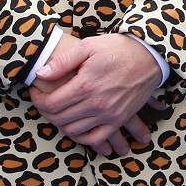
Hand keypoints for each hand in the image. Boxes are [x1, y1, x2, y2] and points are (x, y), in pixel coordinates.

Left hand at [31, 34, 162, 154]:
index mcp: (85, 86)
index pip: (51, 104)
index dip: (38, 100)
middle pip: (59, 119)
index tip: (35, 92)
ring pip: (74, 131)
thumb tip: (40, 74)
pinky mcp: (119, 120)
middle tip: (43, 101)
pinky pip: (95, 138)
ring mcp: (108, 115)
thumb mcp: (88, 46)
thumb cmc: (118, 48)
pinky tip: (76, 127)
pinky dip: (82, 137)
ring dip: (61, 124)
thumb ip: (62, 62)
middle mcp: (96, 104)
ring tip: (58, 111)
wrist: (150, 56)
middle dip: (46, 112)